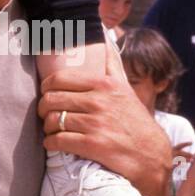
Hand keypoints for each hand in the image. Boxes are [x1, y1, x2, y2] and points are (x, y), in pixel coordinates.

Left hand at [39, 46, 171, 195]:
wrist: (151, 155)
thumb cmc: (135, 121)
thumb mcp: (126, 89)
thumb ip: (113, 66)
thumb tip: (106, 41)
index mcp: (104, 84)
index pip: (60, 78)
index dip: (46, 87)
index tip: (47, 94)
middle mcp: (99, 101)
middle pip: (51, 99)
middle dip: (43, 108)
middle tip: (46, 114)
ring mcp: (95, 123)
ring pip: (52, 120)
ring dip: (47, 127)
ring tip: (51, 130)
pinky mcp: (92, 145)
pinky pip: (58, 140)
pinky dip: (51, 143)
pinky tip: (54, 143)